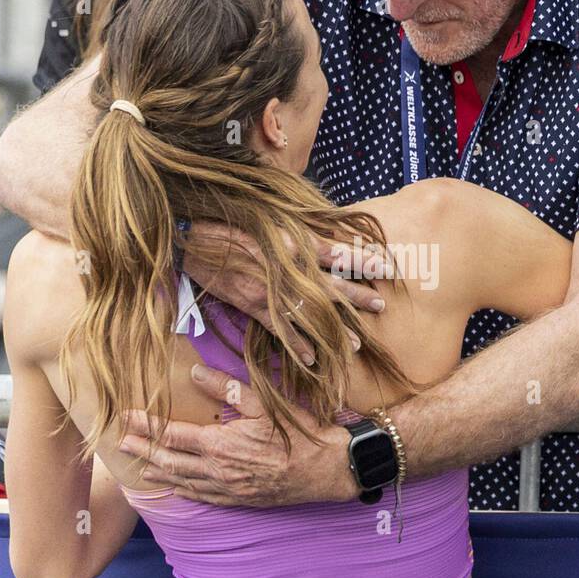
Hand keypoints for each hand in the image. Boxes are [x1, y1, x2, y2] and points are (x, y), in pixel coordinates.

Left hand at [119, 364, 359, 506]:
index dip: (147, 426)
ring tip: (138, 465)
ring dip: (158, 472)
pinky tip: (175, 488)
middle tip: (120, 443)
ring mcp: (229, 489)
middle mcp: (219, 470)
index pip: (173, 434)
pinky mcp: (241, 500)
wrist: (329, 469)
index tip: (126, 418)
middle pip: (170, 461)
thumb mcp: (266, 404)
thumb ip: (229, 388)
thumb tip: (196, 372)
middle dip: (143, 450)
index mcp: (222, 444)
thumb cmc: (301, 433)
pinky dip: (183, 492)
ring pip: (183, 482)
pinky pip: (203, 498)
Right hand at [182, 220, 392, 367]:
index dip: (361, 260)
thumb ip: (298, 229)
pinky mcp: (251, 303)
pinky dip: (295, 345)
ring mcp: (269, 289)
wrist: (192, 236)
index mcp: (291, 242)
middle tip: (381, 306)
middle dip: (356, 297)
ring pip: (308, 313)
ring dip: (333, 329)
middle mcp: (284, 268)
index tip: (386, 267)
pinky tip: (311, 358)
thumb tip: (325, 234)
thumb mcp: (268, 218)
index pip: (334, 252)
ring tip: (356, 343)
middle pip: (328, 285)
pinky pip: (278, 328)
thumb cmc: (231, 222)